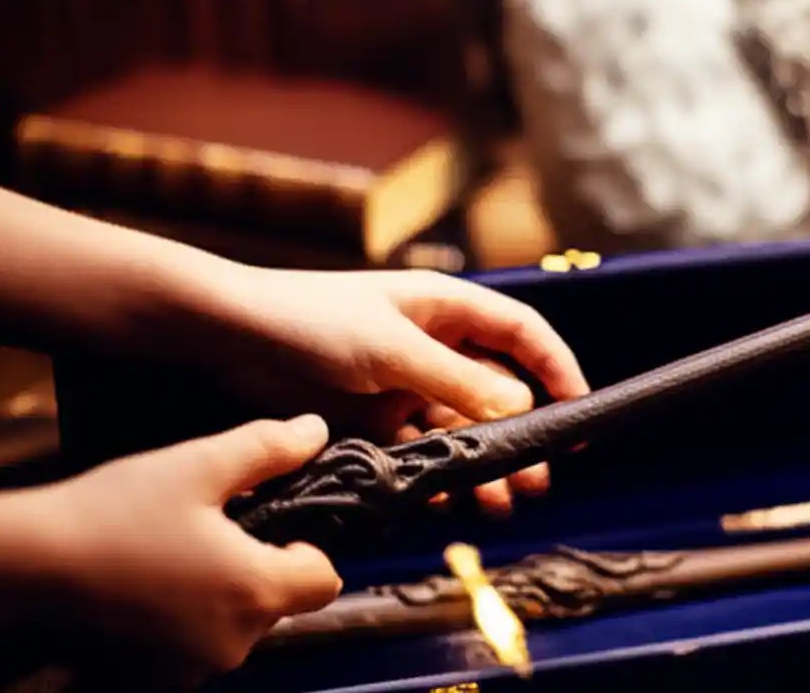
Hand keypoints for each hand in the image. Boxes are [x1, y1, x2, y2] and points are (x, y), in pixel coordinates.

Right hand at [46, 415, 342, 676]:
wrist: (32, 564)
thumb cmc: (116, 513)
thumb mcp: (201, 465)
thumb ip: (269, 449)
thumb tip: (316, 432)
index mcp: (257, 591)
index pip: (325, 578)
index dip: (308, 547)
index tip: (272, 524)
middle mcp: (235, 640)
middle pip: (284, 601)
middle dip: (263, 565)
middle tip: (217, 529)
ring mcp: (196, 664)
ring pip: (241, 621)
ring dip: (225, 589)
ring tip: (179, 551)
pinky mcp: (162, 673)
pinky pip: (202, 639)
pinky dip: (192, 613)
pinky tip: (157, 581)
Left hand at [178, 267, 590, 515]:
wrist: (229, 336)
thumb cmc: (310, 319)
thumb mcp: (391, 348)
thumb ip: (457, 381)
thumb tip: (520, 407)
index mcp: (446, 309)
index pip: (521, 334)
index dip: (557, 368)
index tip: (579, 410)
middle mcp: (434, 346)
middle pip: (498, 390)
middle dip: (523, 433)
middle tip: (540, 476)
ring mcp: (406, 384)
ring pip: (462, 428)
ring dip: (482, 462)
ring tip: (500, 500)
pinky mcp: (376, 419)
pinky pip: (420, 450)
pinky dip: (436, 473)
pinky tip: (446, 498)